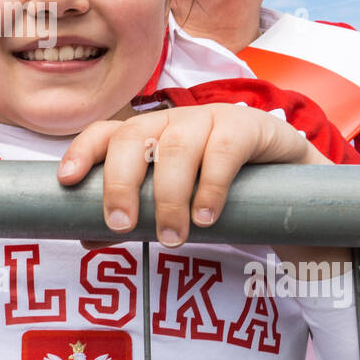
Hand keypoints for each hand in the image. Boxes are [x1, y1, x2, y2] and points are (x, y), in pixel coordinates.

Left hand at [57, 103, 345, 259]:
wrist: (292, 185)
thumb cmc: (221, 195)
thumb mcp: (175, 206)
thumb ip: (138, 218)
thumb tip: (86, 240)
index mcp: (148, 135)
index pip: (105, 132)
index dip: (83, 151)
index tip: (66, 180)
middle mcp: (173, 121)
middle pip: (134, 137)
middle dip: (122, 181)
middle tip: (121, 225)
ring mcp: (211, 119)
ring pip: (178, 146)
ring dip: (170, 195)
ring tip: (173, 236)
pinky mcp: (249, 126)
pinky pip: (225, 149)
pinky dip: (212, 185)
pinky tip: (207, 216)